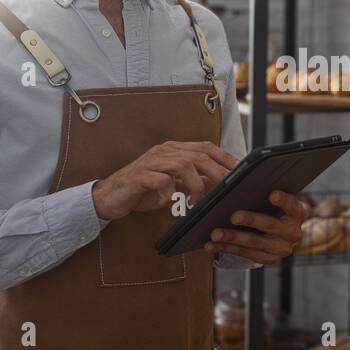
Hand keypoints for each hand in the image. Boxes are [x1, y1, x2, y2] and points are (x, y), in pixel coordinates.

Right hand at [91, 141, 236, 220]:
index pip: (205, 147)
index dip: (224, 157)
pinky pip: (160, 179)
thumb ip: (194, 181)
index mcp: (174, 150)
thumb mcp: (174, 186)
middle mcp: (164, 152)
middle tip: (226, 188)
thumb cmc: (143, 190)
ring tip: (197, 200)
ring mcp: (151, 162)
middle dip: (217, 171)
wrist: (109, 197)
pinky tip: (171, 202)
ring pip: (182, 164)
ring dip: (195, 184)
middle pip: (198, 155)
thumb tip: (217, 183)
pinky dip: (170, 191)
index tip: (239, 170)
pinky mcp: (139, 176)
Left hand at [204, 190, 307, 265]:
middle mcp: (292, 233)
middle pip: (270, 226)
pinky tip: (212, 245)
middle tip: (234, 216)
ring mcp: (280, 248)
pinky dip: (226, 249)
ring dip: (232, 238)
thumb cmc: (274, 210)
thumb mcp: (277, 201)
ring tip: (216, 233)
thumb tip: (245, 176)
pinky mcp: (267, 259)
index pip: (292, 205)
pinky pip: (245, 254)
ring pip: (254, 243)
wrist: (281, 235)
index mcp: (297, 214)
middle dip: (251, 220)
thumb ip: (267, 192)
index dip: (283, 200)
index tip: (272, 194)